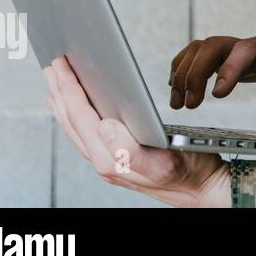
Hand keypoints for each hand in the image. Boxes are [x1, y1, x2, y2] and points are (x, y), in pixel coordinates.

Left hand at [43, 56, 230, 206]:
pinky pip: (85, 134)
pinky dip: (75, 116)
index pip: (81, 117)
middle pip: (72, 121)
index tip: (61, 65)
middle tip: (51, 65)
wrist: (204, 190)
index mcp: (111, 160)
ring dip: (63, 102)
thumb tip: (104, 126)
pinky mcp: (116, 159)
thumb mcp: (165, 163)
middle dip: (59, 91)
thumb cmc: (191, 175)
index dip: (69, 88)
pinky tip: (76, 109)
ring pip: (75, 128)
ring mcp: (108, 161)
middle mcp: (104, 162)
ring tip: (55, 82)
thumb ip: (130, 152)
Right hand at [168, 0, 255, 109]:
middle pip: (213, 46)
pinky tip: (177, 88)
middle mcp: (251, 44)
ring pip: (201, 47)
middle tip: (189, 104)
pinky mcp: (230, 53)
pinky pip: (198, 53)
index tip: (217, 93)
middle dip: (195, 72)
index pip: (247, 51)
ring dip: (183, 71)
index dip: (230, 68)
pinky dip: (182, 67)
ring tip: (178, 101)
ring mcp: (237, 47)